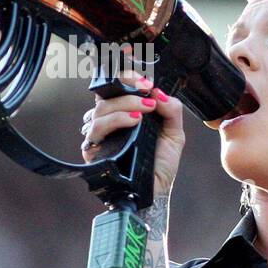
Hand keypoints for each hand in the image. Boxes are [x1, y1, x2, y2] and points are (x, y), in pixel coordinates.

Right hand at [80, 67, 185, 199]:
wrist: (155, 188)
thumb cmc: (161, 162)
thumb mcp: (174, 132)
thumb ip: (172, 110)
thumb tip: (159, 92)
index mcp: (124, 112)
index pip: (116, 87)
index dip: (127, 78)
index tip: (145, 82)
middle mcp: (109, 121)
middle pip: (107, 95)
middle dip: (129, 93)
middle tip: (149, 100)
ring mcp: (99, 135)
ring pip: (100, 110)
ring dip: (124, 106)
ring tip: (143, 114)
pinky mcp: (92, 149)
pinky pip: (96, 129)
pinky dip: (115, 121)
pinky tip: (133, 123)